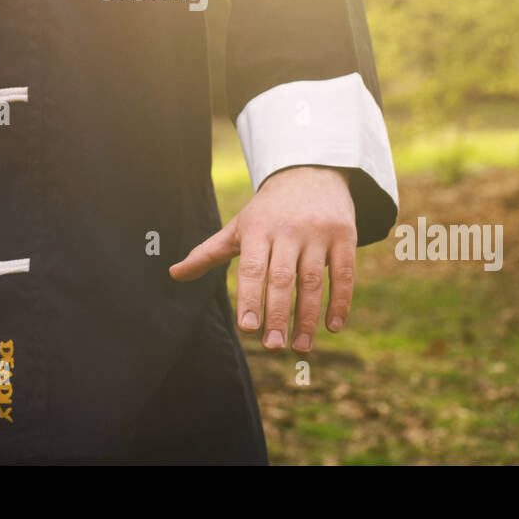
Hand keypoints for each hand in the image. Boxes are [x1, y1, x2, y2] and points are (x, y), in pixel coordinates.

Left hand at [168, 165, 355, 351]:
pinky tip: (333, 327)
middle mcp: (287, 230)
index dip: (251, 298)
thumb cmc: (267, 209)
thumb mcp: (237, 227)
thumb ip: (207, 253)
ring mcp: (318, 232)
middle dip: (278, 314)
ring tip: (300, 347)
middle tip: (273, 347)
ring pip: (314, 280)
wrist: (310, 171)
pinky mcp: (345, 234)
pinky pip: (344, 272)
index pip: (253, 268)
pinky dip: (341, 302)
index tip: (248, 329)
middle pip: (282, 277)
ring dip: (308, 317)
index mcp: (257, 229)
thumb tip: (173, 274)